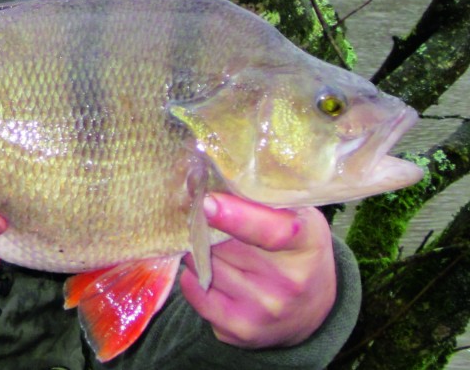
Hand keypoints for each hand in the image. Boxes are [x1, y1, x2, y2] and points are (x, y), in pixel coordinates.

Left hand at [179, 193, 335, 348]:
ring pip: (202, 263)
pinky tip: (214, 272)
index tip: (207, 202)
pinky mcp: (240, 330)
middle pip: (222, 242)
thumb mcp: (296, 215)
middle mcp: (289, 282)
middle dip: (209, 227)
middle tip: (214, 220)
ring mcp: (264, 310)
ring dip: (200, 250)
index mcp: (307, 243)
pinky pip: (193, 290)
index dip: (236, 216)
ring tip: (222, 250)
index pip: (272, 231)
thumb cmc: (296, 248)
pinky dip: (193, 276)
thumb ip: (263, 198)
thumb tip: (209, 177)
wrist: (313, 309)